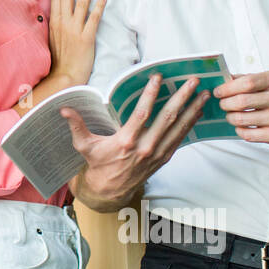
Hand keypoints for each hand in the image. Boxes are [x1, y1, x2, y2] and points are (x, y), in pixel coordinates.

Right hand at [48, 0, 105, 87]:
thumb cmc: (59, 62)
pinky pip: (94, 17)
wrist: (64, 78)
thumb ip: (55, 25)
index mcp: (53, 23)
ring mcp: (74, 30)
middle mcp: (62, 23)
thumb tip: (59, 13)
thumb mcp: (52, 40)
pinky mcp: (86, 38)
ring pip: (81, 3)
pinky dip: (99, 5)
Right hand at [61, 75, 210, 211]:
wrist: (110, 190)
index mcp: (126, 142)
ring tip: (204, 94)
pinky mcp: (164, 157)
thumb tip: (64, 109)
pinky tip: (199, 112)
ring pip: (179, 128)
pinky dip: (190, 124)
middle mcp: (145, 147)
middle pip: (167, 118)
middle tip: (192, 81)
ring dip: (193, 109)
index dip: (150, 95)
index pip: (141, 114)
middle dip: (182, 98)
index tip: (158, 78)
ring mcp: (157, 153)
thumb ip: (76, 126)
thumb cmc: (98, 164)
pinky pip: (180, 138)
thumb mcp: (84, 146)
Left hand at [213, 71, 268, 144]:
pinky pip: (248, 134)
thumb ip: (243, 79)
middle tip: (223, 104)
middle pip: (241, 101)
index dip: (227, 88)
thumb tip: (221, 81)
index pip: (246, 83)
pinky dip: (239, 130)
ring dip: (230, 117)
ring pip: (241, 119)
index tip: (218, 92)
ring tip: (231, 115)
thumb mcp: (265, 80)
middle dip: (225, 103)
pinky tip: (241, 125)